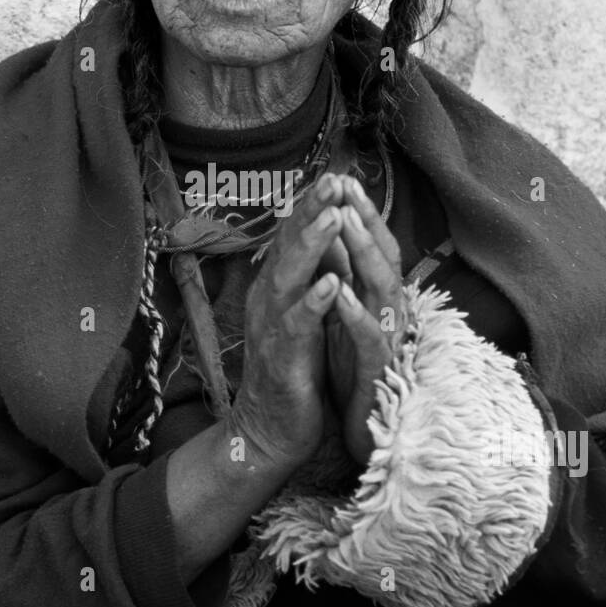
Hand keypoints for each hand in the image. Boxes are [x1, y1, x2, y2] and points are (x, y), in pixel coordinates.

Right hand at [228, 176, 343, 479]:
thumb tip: (326, 235)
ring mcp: (273, 328)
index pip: (294, 237)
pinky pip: (298, 326)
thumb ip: (309, 277)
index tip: (336, 172)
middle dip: (311, 211)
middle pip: (288, 246)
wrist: (269, 434)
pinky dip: (314, 303)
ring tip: (333, 216)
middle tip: (333, 178)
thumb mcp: (302, 316)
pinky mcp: (284, 360)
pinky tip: (332, 284)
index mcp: (277, 289)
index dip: (313, 205)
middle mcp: (269, 301)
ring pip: (290, 278)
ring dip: (312, 246)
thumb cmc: (294, 373)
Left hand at [320, 174, 406, 465]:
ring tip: (343, 220)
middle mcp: (389, 312)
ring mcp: (386, 339)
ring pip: (380, 287)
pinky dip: (351, 311)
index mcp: (379, 299)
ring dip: (361, 252)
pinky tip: (336, 290)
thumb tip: (336, 238)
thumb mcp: (347, 318)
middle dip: (365, 219)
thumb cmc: (354, 374)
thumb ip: (346, 279)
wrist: (360, 433)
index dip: (362, 213)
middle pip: (384, 257)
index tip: (341, 179)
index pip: (375, 247)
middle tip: (346, 185)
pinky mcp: (377, 369)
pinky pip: (366, 335)